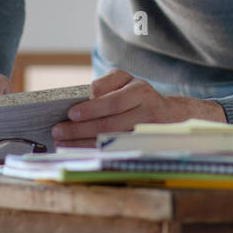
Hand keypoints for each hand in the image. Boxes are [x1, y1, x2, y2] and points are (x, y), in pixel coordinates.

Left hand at [50, 68, 224, 146]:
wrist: (173, 116)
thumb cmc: (140, 96)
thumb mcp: (127, 80)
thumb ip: (107, 82)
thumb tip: (91, 93)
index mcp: (141, 92)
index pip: (114, 102)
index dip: (92, 109)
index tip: (71, 113)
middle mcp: (147, 112)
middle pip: (110, 125)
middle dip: (80, 130)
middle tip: (58, 132)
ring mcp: (147, 134)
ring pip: (111, 142)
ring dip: (84, 144)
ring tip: (63, 143)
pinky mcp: (144, 149)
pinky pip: (116, 152)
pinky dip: (96, 153)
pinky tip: (80, 152)